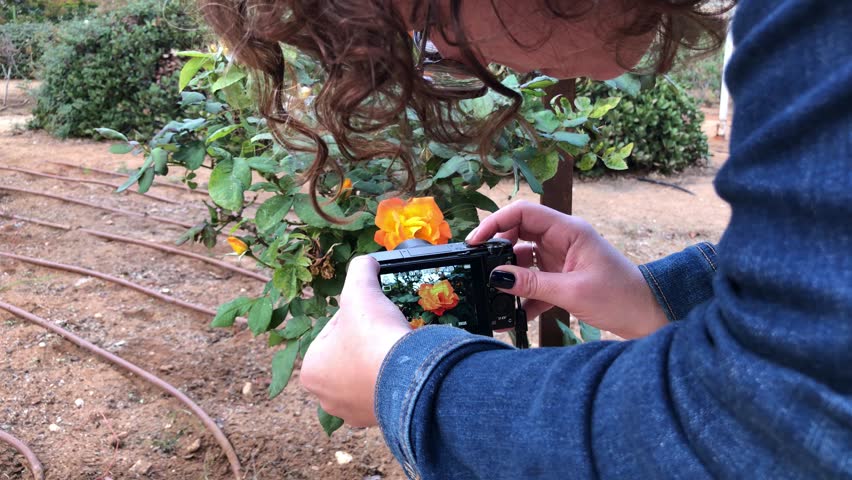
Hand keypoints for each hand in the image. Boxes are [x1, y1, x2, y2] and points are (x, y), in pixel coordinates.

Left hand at [300, 256, 410, 425]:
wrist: (409, 376)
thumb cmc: (374, 335)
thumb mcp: (361, 291)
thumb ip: (360, 270)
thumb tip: (366, 261)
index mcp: (311, 369)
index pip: (333, 331)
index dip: (354, 316)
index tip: (371, 313)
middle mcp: (325, 397)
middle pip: (347, 355)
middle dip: (365, 341)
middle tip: (384, 328)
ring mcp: (352, 413)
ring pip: (365, 375)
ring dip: (377, 361)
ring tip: (395, 346)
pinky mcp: (378, 420)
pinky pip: (383, 392)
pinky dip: (391, 380)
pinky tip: (401, 366)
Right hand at [467, 201, 667, 338]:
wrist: (648, 315)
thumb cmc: (620, 297)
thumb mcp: (571, 291)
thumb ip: (532, 284)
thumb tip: (496, 278)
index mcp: (568, 230)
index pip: (522, 212)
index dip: (495, 222)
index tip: (474, 242)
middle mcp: (562, 238)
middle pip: (518, 233)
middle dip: (497, 250)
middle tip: (480, 270)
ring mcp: (561, 257)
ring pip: (523, 257)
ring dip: (510, 276)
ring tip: (497, 295)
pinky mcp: (562, 275)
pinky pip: (533, 278)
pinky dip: (523, 294)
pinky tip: (515, 314)